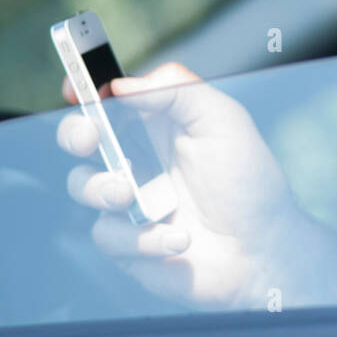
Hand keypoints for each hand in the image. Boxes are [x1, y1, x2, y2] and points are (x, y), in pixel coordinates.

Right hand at [57, 63, 336, 310]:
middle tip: (92, 139)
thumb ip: (177, 90)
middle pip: (80, 136)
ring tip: (135, 197)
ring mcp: (128, 200)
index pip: (109, 98)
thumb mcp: (223, 120)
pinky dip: (143, 238)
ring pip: (82, 184)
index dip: (85, 89)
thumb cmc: (248, 181)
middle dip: (77, 133)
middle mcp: (137, 157)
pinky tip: (179, 238)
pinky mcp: (126, 242)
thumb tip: (122, 86)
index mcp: (157, 122)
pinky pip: (107, 234)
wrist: (261, 250)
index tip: (75, 89)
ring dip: (104, 188)